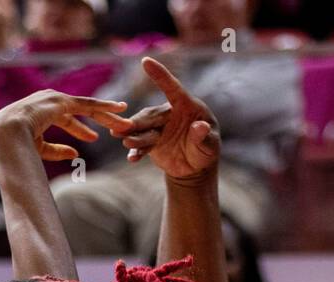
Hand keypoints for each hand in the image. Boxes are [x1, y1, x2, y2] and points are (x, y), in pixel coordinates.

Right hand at [0, 90, 130, 161]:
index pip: (64, 119)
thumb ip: (55, 150)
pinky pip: (87, 104)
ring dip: (107, 113)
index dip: (79, 129)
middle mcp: (47, 102)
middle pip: (78, 111)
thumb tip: (75, 154)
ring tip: (125, 116)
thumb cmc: (15, 147)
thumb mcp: (37, 149)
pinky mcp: (60, 101)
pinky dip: (105, 107)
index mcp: (38, 113)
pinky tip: (120, 108)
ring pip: (86, 106)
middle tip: (117, 125)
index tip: (93, 137)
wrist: (5, 136)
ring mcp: (53, 99)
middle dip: (98, 118)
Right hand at [117, 57, 219, 178]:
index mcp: (186, 106)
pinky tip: (132, 159)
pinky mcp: (151, 141)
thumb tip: (201, 127)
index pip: (173, 88)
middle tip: (123, 128)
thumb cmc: (207, 150)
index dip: (160, 75)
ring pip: (142, 129)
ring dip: (132, 135)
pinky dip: (136, 151)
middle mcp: (169, 113)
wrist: (195, 168)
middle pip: (151, 115)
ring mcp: (158, 127)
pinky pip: (141, 145)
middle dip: (137, 121)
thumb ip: (204, 136)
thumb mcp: (211, 145)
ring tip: (125, 142)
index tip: (146, 61)